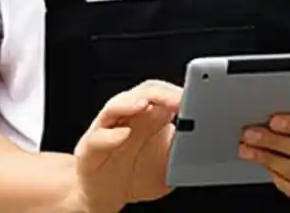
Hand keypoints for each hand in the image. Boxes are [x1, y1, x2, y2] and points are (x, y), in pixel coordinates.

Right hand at [71, 80, 183, 212]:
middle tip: (178, 99)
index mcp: (150, 117)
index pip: (164, 94)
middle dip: (161, 93)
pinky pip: (98, 137)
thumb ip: (181, 152)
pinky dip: (110, 135)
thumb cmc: (138, 175)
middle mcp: (128, 118)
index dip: (177, 92)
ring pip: (115, 106)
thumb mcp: (169, 166)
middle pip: (142, 94)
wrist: (107, 196)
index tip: (195, 95)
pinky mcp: (89, 149)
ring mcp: (107, 130)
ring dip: (130, 103)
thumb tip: (200, 144)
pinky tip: (123, 135)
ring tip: (144, 104)